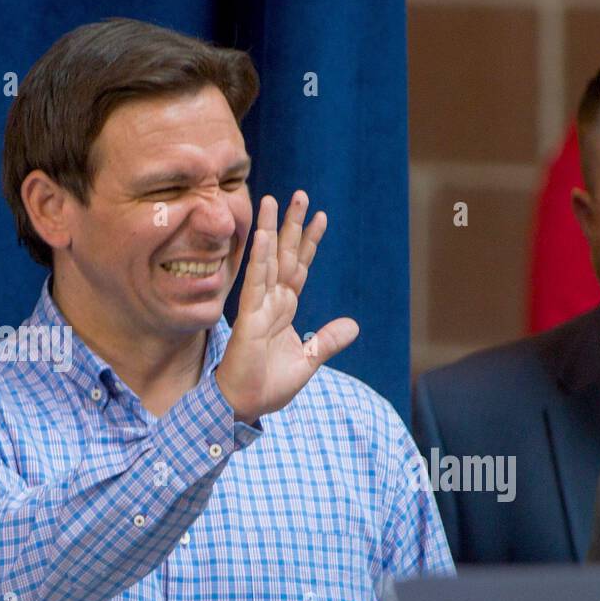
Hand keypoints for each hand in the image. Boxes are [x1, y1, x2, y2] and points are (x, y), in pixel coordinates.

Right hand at [216, 191, 358, 421]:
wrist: (246, 405)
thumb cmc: (269, 385)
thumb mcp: (308, 360)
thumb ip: (327, 340)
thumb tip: (353, 325)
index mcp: (285, 310)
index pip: (299, 268)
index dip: (309, 243)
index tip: (321, 217)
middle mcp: (271, 302)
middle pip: (284, 256)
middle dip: (291, 225)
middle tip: (300, 195)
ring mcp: (258, 308)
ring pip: (266, 262)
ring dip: (270, 230)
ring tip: (273, 200)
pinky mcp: (247, 319)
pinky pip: (254, 285)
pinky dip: (259, 261)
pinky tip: (262, 237)